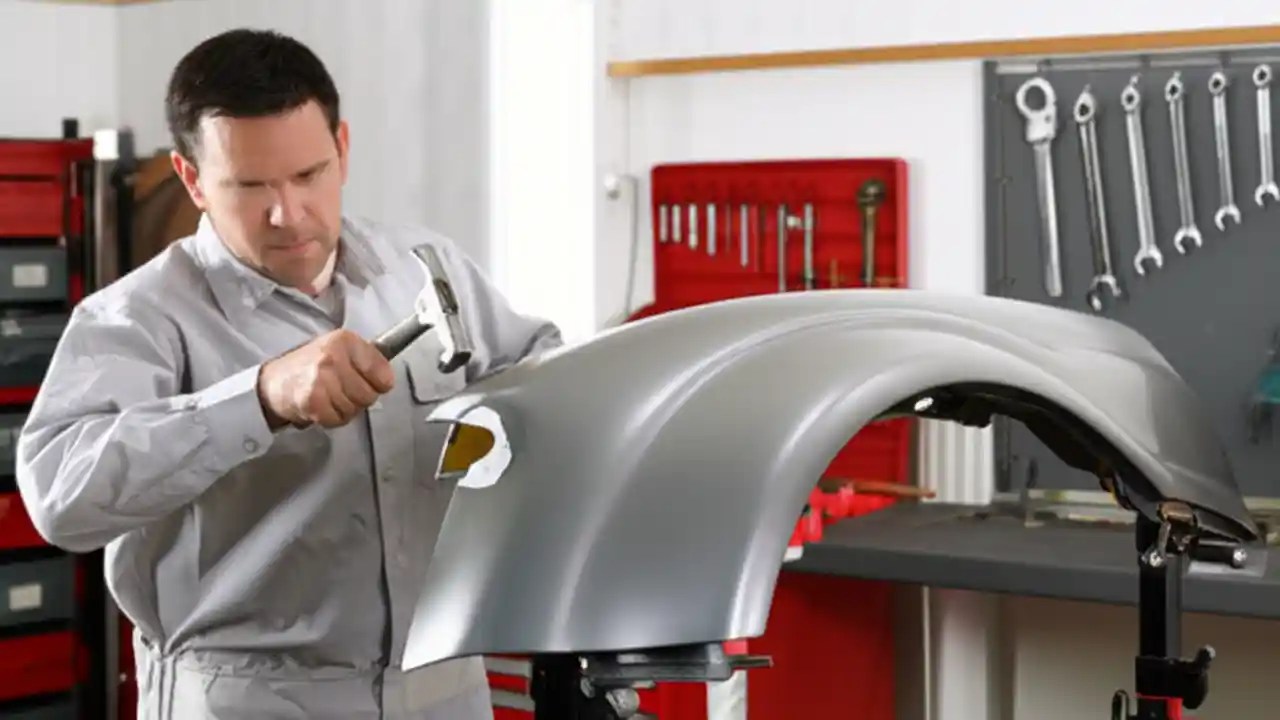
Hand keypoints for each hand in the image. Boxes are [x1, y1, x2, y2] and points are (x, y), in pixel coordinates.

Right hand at [256, 329, 395, 429]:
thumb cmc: (308, 366)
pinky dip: (332, 418)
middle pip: (370, 395)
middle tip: (343, 392)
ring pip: (355, 408)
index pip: (383, 372)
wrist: (272, 382)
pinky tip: (321, 406)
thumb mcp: (338, 349)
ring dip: (345, 409)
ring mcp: (322, 379)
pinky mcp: (313, 400)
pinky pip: (338, 419)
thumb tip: (388, 378)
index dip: (380, 383)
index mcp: (345, 340)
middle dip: (360, 399)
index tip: (372, 383)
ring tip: (330, 398)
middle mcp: (333, 357)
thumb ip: (366, 359)